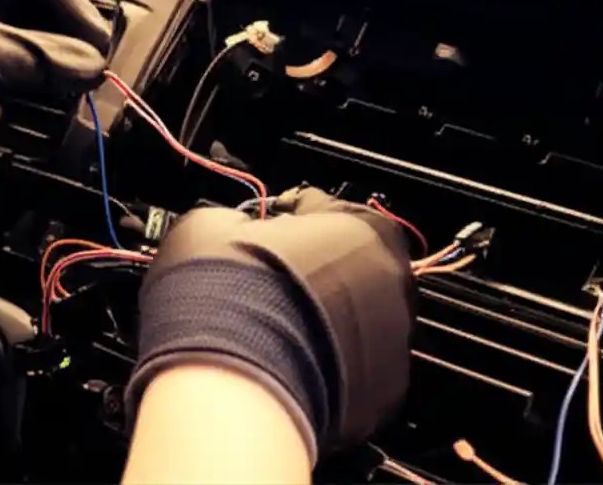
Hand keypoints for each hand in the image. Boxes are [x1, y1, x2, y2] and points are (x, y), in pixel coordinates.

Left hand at [0, 0, 109, 221]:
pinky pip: (1, 69)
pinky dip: (28, 82)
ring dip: (48, 61)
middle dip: (61, 32)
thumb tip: (89, 66)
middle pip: (27, 1)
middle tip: (91, 62)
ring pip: (17, 38)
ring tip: (78, 83)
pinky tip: (51, 97)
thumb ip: (37, 58)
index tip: (91, 34)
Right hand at [125, 186, 413, 461]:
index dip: (283, 219)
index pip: (321, 206)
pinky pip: (355, 372)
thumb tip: (234, 227)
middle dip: (311, 274)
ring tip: (273, 332)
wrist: (228, 382)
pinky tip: (288, 366)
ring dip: (323, 323)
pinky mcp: (381, 395)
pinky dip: (328, 370)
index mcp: (361, 225)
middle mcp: (392, 281)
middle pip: (348, 267)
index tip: (262, 234)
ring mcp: (393, 342)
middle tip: (264, 286)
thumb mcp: (209, 224)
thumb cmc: (224, 297)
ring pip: (356, 323)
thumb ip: (237, 217)